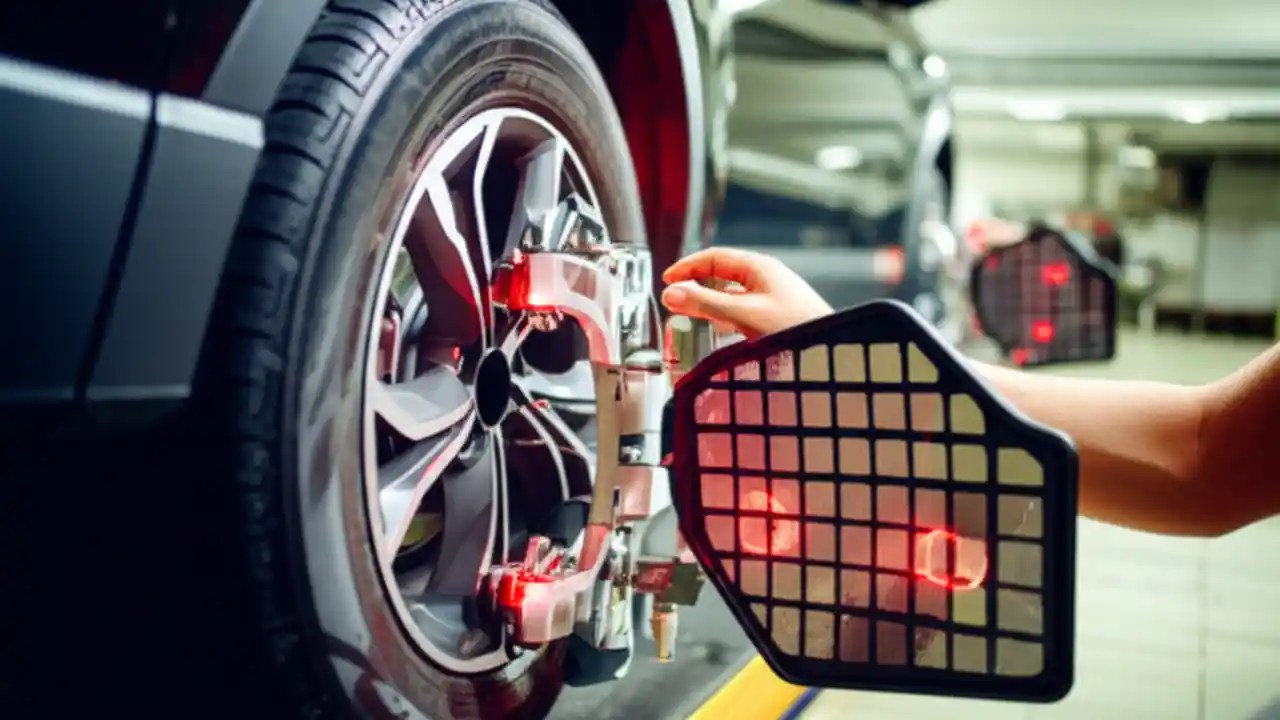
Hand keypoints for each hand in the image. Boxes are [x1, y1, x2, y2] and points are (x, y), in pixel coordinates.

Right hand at [660, 247, 832, 339]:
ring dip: (710, 303)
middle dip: (696, 286)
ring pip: (731, 294)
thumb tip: (672, 293)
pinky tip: (720, 331)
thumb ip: (707, 304)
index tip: (667, 281)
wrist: (833, 351)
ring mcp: (772, 298)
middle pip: (721, 275)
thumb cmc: (798, 327)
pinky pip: (742, 311)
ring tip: (691, 316)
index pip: (714, 257)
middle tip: (674, 300)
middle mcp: (766, 279)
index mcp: (760, 268)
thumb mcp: (745, 313)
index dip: (687, 267)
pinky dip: (725, 317)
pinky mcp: (776, 318)